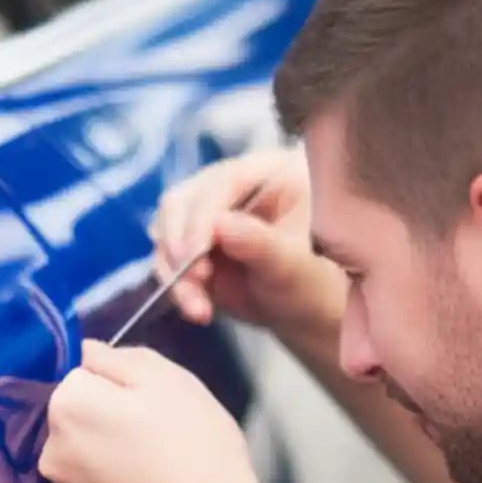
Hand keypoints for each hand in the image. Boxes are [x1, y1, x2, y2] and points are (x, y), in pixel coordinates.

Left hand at [39, 341, 279, 482]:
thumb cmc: (196, 446)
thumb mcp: (169, 379)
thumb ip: (119, 357)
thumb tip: (87, 352)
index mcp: (66, 407)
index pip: (82, 374)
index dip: (118, 382)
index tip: (151, 401)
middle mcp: (50, 452)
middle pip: (79, 416)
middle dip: (108, 416)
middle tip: (158, 431)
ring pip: (86, 455)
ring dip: (109, 453)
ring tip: (156, 467)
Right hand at [150, 146, 342, 329]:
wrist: (304, 312)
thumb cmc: (314, 284)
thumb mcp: (295, 267)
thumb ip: (261, 245)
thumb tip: (220, 225)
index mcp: (269, 171)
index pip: (223, 181)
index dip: (202, 217)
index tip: (195, 258)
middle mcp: (232, 183)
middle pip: (183, 200)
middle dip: (181, 246)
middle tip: (194, 283)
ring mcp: (208, 211)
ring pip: (168, 229)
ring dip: (174, 271)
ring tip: (198, 309)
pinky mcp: (192, 240)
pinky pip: (167, 256)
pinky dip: (174, 283)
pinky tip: (196, 309)